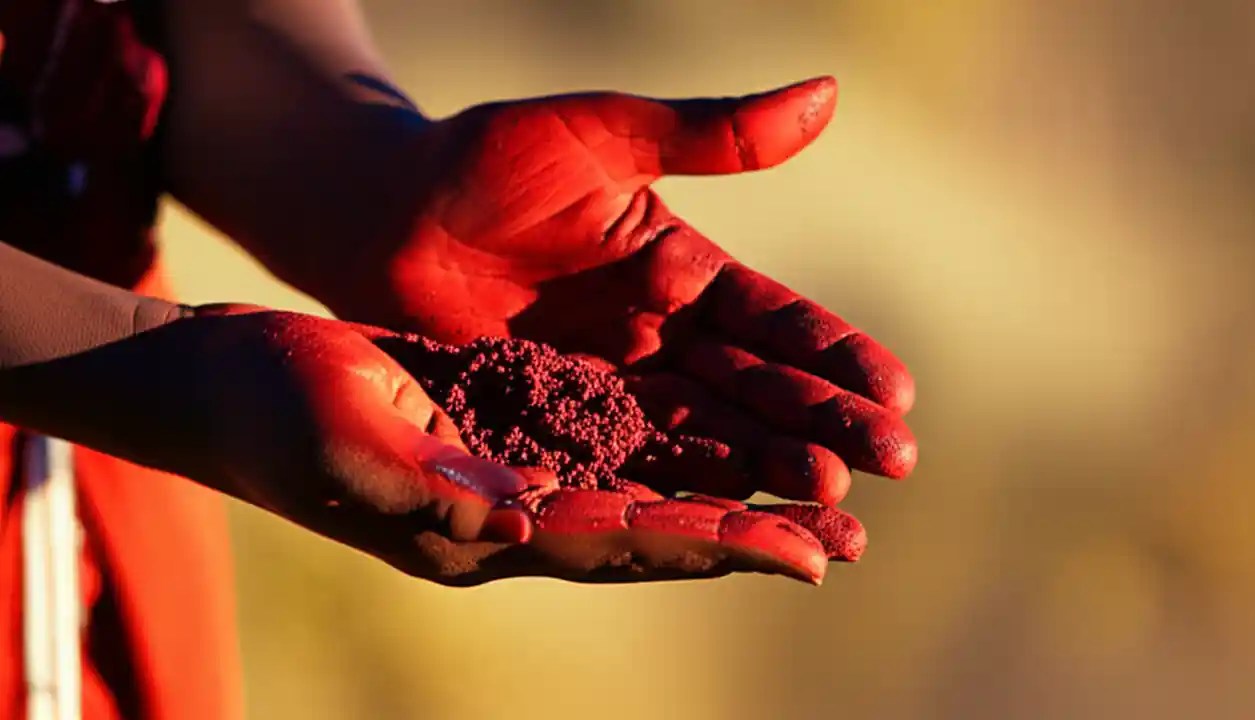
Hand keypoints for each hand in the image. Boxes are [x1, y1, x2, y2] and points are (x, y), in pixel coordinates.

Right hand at [0, 307, 851, 583]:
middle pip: (655, 526)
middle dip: (749, 531)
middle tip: (848, 539)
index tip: (802, 553)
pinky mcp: (512, 423)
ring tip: (819, 492)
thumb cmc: (271, 411)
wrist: (231, 378)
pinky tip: (731, 429)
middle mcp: (515, 513)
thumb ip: (437, 489)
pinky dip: (677, 439)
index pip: (620, 543)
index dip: (712, 547)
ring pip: (647, 482)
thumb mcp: (349, 444)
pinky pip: (615, 434)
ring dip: (730, 487)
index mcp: (481, 533)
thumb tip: (525, 525)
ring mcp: (517, 470)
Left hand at [323, 77, 916, 507]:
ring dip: (768, 470)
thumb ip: (709, 136)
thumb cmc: (484, 159)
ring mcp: (611, 387)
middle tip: (891, 465)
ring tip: (831, 506)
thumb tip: (830, 93)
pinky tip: (730, 523)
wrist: (375, 214)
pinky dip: (678, 492)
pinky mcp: (556, 423)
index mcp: (683, 269)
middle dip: (824, 425)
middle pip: (755, 390)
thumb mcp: (603, 135)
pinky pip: (626, 462)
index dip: (835, 356)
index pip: (775, 320)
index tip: (900, 393)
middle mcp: (660, 337)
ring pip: (705, 436)